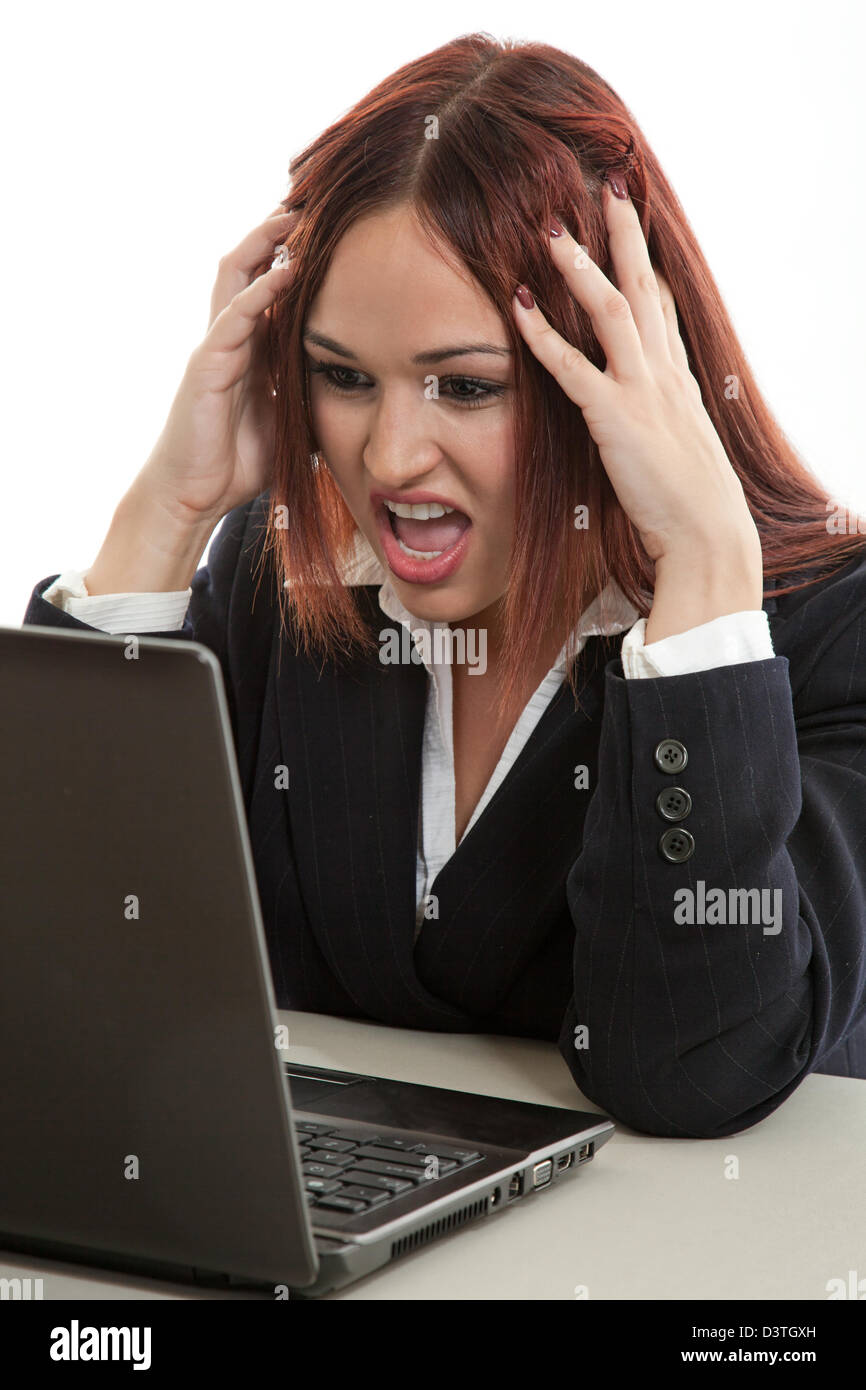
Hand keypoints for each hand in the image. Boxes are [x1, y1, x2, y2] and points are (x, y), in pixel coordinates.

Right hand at [139, 204, 296, 527]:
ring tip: (294, 216)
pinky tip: (284, 273)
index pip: (269, 286)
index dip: (292, 254)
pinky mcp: (205, 368)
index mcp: (250, 350)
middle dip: (275, 233)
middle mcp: (230, 340)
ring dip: (263, 245)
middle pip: (248, 266)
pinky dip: (259, 293)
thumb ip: (314, 398)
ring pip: (236, 279)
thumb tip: (364, 397)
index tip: (328, 228)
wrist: (193, 497)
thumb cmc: (236, 464)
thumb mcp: (291, 423)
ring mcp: (215, 349)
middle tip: (310, 202)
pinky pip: (233, 320)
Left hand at [511, 179, 761, 580]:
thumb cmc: (690, 504)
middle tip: (611, 185)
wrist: (706, 532)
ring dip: (580, 265)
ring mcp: (641, 390)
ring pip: (610, 309)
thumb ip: (658, 423)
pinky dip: (543, 334)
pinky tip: (519, 305)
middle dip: (626, 233)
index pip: (660, 306)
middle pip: (643, 286)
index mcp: (677, 379)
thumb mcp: (678, 450)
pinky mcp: (616, 417)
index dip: (647, 262)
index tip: (635, 223)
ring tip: (552, 227)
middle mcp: (663, 373)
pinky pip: (572, 366)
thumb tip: (645, 421)